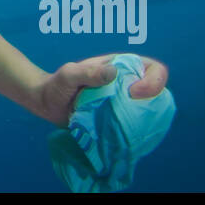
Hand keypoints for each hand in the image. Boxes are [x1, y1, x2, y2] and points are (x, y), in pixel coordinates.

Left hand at [29, 54, 169, 127]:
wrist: (47, 104)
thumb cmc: (57, 84)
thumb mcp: (69, 74)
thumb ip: (87, 72)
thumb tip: (113, 73)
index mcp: (121, 67)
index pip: (153, 69)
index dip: (153, 81)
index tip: (135, 93)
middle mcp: (126, 84)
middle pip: (157, 93)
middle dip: (152, 104)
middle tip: (130, 114)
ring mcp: (123, 103)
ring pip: (147, 112)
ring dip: (142, 121)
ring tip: (125, 128)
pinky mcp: (117, 120)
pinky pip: (134, 127)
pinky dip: (133, 133)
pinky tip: (122, 138)